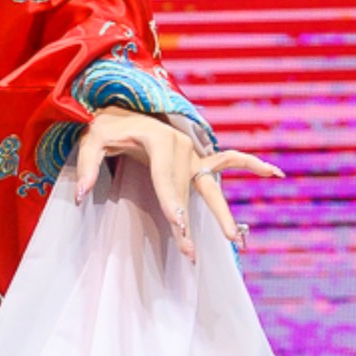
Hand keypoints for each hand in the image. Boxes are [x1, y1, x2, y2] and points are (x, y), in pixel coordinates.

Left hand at [74, 105, 281, 263]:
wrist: (123, 105)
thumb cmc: (106, 125)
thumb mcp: (90, 137)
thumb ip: (86, 165)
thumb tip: (80, 195)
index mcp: (156, 138)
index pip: (164, 177)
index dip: (170, 201)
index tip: (178, 224)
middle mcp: (180, 144)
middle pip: (186, 189)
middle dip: (188, 220)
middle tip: (189, 250)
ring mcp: (193, 151)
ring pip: (211, 184)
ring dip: (220, 212)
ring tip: (233, 239)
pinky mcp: (198, 157)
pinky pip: (230, 160)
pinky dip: (253, 165)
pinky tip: (275, 174)